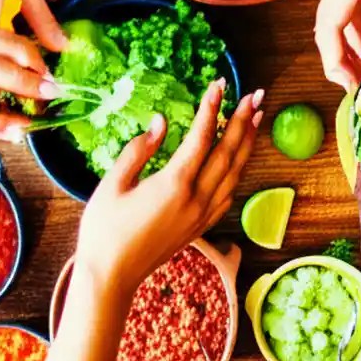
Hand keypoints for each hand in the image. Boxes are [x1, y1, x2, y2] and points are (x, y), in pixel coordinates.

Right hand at [74, 80, 262, 293]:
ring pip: (235, 174)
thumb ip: (138, 151)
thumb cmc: (104, 230)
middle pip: (229, 153)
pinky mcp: (201, 227)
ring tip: (256, 118)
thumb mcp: (113, 184)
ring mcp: (202, 215)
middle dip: (244, 121)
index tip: (220, 84)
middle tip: (256, 95)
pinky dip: (239, 172)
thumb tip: (160, 122)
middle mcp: (196, 199)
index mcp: (174, 185)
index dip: (213, 108)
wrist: (112, 276)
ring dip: (248, 144)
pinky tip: (241, 160)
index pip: (202, 137)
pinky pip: (229, 195)